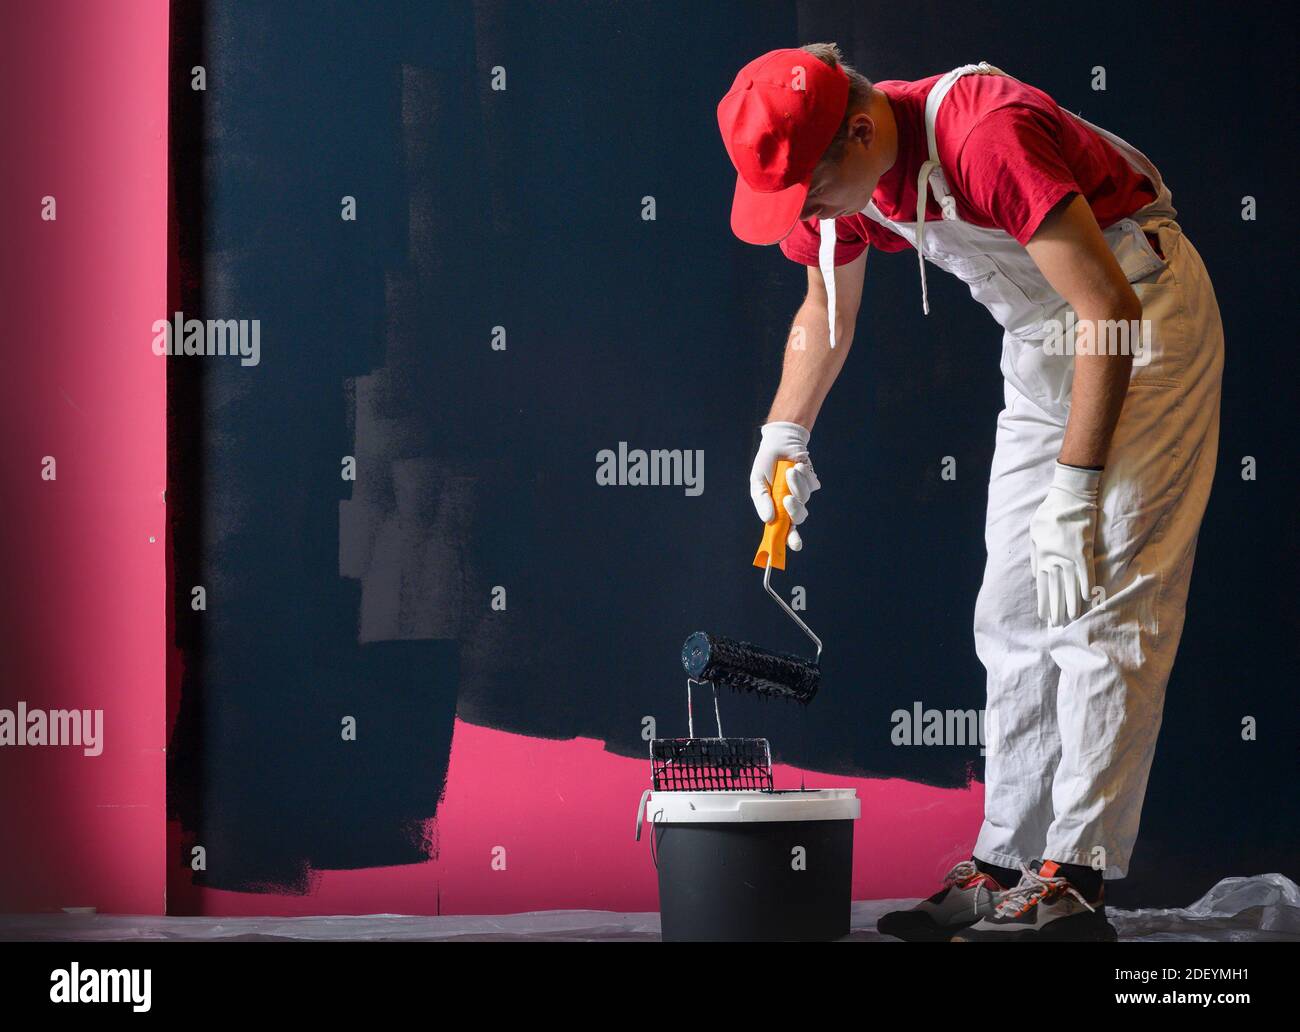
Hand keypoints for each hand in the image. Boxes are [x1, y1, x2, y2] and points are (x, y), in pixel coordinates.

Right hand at [749, 421, 820, 550]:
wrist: (779, 443)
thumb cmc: (766, 464)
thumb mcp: (757, 483)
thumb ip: (762, 501)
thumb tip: (768, 520)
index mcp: (777, 509)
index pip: (784, 530)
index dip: (790, 539)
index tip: (794, 545)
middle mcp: (791, 505)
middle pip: (798, 518)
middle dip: (794, 510)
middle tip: (787, 499)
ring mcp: (803, 494)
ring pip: (805, 499)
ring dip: (797, 485)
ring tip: (790, 471)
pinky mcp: (812, 483)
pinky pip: (812, 485)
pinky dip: (804, 476)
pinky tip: (797, 466)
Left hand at [1029, 462, 1100, 625]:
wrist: (1067, 498)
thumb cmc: (1048, 514)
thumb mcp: (1033, 534)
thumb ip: (1034, 556)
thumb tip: (1034, 574)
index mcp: (1041, 557)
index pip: (1042, 585)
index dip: (1043, 602)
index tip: (1044, 616)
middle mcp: (1053, 560)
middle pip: (1055, 589)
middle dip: (1055, 608)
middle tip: (1056, 625)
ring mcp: (1068, 556)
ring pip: (1069, 584)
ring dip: (1070, 602)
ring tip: (1071, 618)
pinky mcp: (1083, 550)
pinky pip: (1086, 572)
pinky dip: (1086, 585)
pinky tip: (1086, 598)